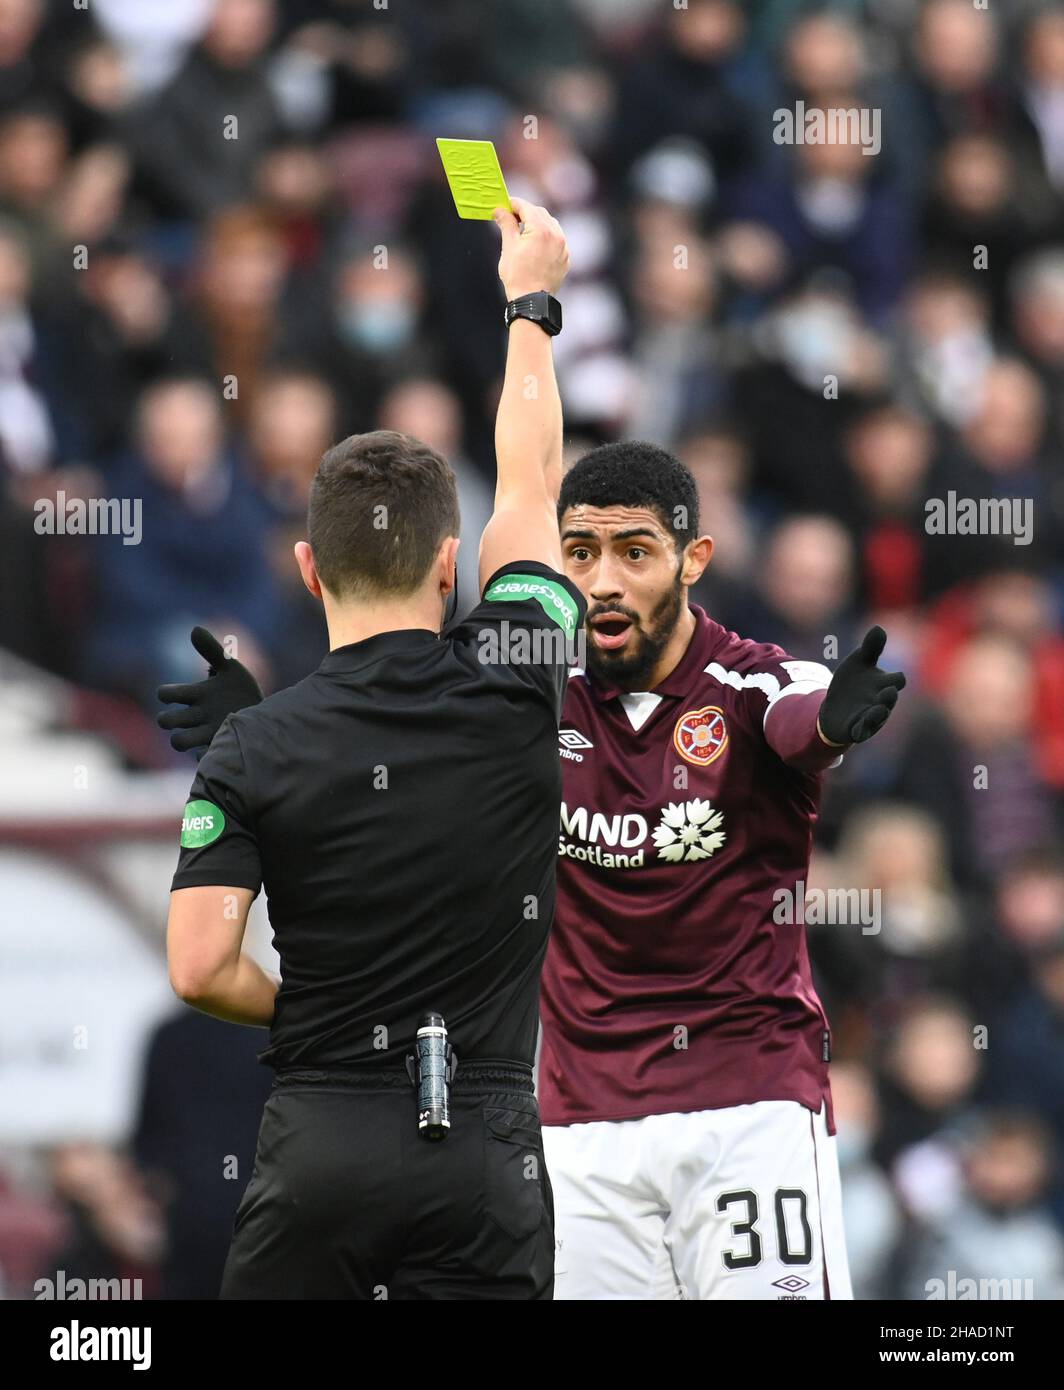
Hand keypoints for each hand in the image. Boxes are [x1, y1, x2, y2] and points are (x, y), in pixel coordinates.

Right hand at [157, 627, 263, 754]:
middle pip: (165, 721)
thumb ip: (212, 650)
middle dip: (168, 719)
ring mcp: (205, 734)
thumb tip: (194, 628)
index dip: (166, 693)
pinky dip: (205, 753)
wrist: (264, 714)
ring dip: (182, 739)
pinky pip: (202, 758)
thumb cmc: (240, 690)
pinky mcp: (218, 747)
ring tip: (201, 731)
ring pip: (178, 742)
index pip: (165, 694)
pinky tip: (221, 741)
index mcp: (194, 696)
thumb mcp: (230, 668)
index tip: (180, 693)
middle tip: (186, 715)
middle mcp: (194, 717)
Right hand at [494, 197, 569, 300]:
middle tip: (511, 217)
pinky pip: (557, 240)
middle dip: (525, 212)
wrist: (532, 301)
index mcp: (541, 230)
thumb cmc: (518, 276)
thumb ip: (506, 224)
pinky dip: (546, 237)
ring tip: (523, 231)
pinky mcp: (565, 258)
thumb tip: (499, 211)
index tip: (504, 206)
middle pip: (540, 213)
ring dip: (537, 223)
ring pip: (551, 225)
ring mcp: (563, 247)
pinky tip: (535, 245)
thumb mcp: (508, 247)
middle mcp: (556, 235)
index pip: (526, 207)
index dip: (513, 204)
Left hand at [817, 626, 905, 745]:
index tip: (894, 678)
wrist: (835, 708)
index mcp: (884, 683)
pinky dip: (862, 728)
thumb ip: (870, 648)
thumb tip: (878, 628)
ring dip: (880, 713)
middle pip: (890, 699)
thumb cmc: (853, 683)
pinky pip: (862, 730)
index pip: (897, 680)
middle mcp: (881, 701)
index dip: (895, 679)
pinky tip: (859, 726)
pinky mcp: (857, 729)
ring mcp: (870, 716)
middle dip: (890, 696)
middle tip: (889, 691)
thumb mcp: (859, 663)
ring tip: (879, 708)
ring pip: (879, 716)